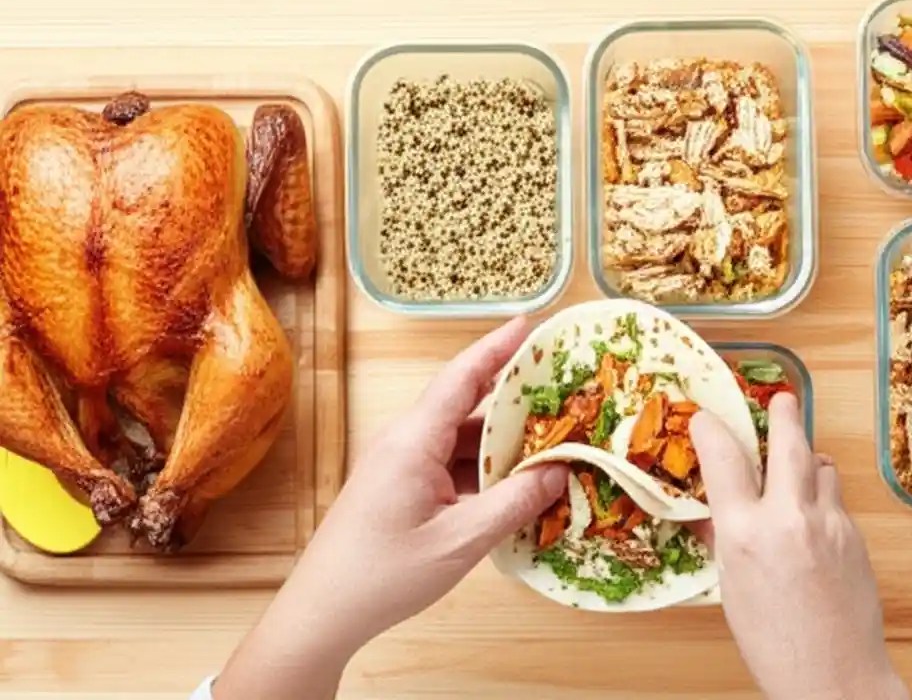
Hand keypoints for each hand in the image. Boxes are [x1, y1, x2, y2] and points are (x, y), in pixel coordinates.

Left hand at [215, 318, 567, 699]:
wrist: (324, 612)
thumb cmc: (383, 576)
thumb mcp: (460, 541)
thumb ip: (514, 503)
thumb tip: (559, 472)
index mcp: (413, 440)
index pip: (462, 377)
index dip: (498, 347)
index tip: (530, 323)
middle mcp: (405, 441)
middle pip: (467, 404)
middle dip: (515, 396)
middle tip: (563, 388)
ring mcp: (402, 464)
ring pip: (462, 438)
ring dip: (503, 440)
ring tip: (554, 439)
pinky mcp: (402, 486)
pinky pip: (451, 463)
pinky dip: (485, 468)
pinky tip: (518, 483)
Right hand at [690, 394, 907, 699]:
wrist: (834, 678)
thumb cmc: (773, 645)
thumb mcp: (732, 590)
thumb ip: (728, 541)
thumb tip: (718, 512)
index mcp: (746, 534)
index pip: (724, 460)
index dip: (712, 430)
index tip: (706, 418)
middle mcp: (789, 519)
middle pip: (788, 443)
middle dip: (783, 415)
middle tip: (781, 400)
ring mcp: (829, 524)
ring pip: (821, 466)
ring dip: (807, 460)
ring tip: (798, 463)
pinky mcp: (855, 536)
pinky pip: (836, 500)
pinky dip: (823, 497)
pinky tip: (814, 516)